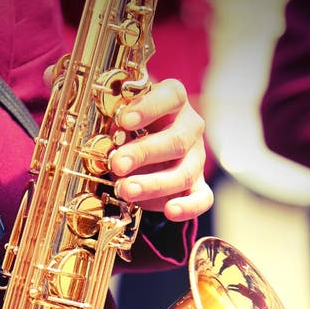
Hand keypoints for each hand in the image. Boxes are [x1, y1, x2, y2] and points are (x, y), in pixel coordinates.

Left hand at [110, 78, 213, 220]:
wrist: (144, 152)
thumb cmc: (131, 130)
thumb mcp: (121, 120)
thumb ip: (117, 124)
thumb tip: (106, 137)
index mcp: (174, 102)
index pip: (171, 97)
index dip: (149, 108)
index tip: (124, 120)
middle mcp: (190, 128)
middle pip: (176, 140)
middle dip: (144, 154)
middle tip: (117, 164)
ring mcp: (196, 158)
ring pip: (184, 173)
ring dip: (153, 184)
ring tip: (126, 190)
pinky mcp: (198, 185)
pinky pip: (202, 198)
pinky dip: (188, 207)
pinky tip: (170, 211)